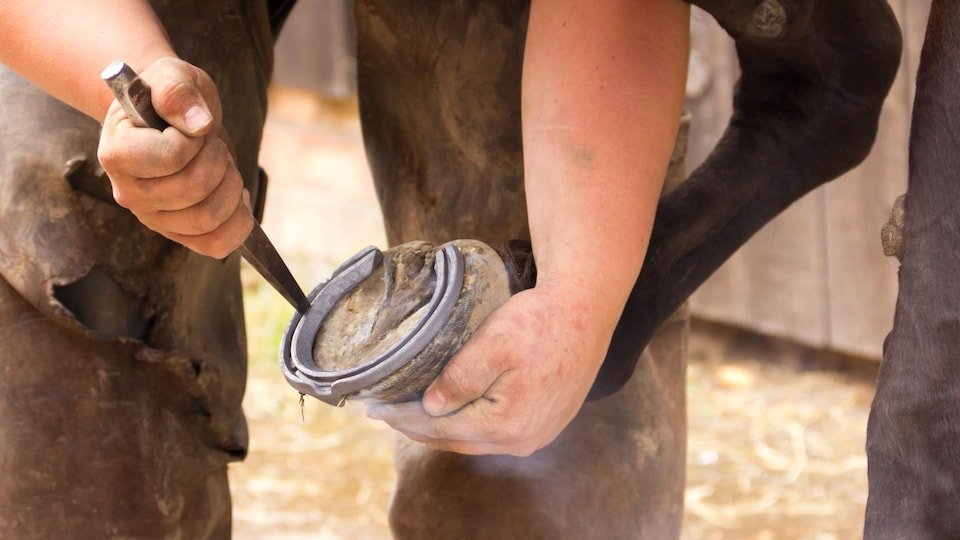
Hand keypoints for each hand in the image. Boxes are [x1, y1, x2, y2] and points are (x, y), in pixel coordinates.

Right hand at [97, 57, 252, 257]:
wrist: (174, 119)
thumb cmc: (170, 98)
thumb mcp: (172, 76)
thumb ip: (177, 90)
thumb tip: (198, 123)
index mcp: (117, 153)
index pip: (171, 157)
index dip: (193, 139)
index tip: (188, 128)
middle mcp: (128, 193)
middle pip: (195, 189)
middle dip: (219, 159)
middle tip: (211, 145)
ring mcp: (153, 218)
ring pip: (209, 218)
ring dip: (231, 185)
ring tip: (222, 166)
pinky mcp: (179, 234)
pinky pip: (217, 245)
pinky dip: (239, 221)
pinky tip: (236, 196)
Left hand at [366, 284, 610, 455]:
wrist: (586, 312)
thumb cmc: (541, 322)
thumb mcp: (494, 343)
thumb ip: (459, 379)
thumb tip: (429, 410)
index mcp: (506, 424)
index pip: (439, 427)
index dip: (403, 418)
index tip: (374, 409)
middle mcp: (522, 440)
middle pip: (456, 440)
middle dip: (418, 427)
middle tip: (385, 414)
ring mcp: (536, 436)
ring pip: (476, 439)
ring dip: (443, 428)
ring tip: (412, 415)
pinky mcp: (545, 425)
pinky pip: (496, 433)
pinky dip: (469, 424)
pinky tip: (455, 412)